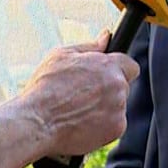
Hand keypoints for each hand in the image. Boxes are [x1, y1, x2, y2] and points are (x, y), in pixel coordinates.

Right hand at [3, 30, 139, 156]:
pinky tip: (81, 124)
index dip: (118, 70)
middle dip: (107, 90)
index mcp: (107, 66)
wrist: (37, 122)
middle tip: (83, 96)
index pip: (130, 65)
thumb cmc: (45, 89)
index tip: (106, 76)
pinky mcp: (115, 130)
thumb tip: (105, 37)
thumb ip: (89, 46)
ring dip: (104, 109)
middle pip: (122, 87)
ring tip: (78, 111)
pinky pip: (113, 126)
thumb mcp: (61, 56)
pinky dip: (101, 126)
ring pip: (117, 107)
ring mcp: (118, 110)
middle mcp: (117, 87)